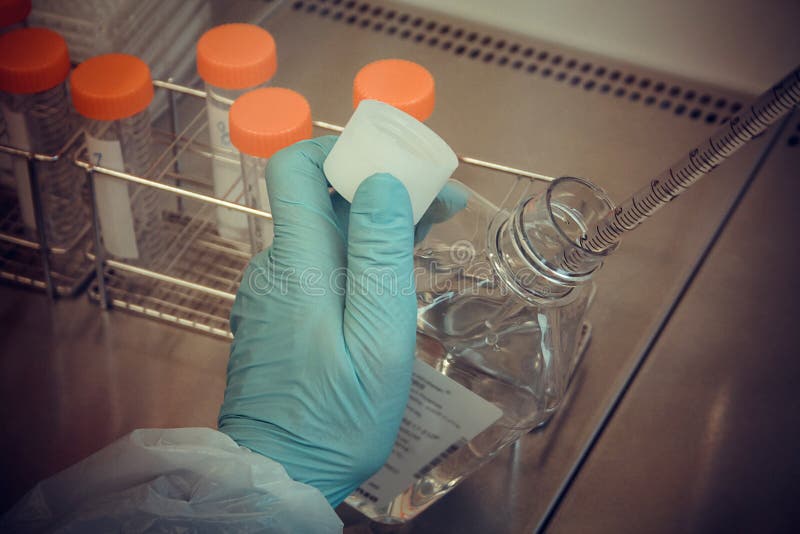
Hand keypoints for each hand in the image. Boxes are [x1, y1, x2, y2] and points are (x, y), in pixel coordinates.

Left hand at [218, 136, 417, 505]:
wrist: (279, 477)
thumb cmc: (336, 418)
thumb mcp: (378, 340)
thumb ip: (379, 256)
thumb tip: (380, 182)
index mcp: (298, 263)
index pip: (297, 166)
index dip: (343, 150)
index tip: (399, 164)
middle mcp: (275, 267)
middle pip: (321, 201)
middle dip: (381, 191)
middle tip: (442, 207)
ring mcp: (270, 293)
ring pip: (323, 237)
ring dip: (373, 228)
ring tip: (430, 239)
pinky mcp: (274, 317)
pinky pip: (315, 269)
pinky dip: (353, 261)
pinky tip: (389, 282)